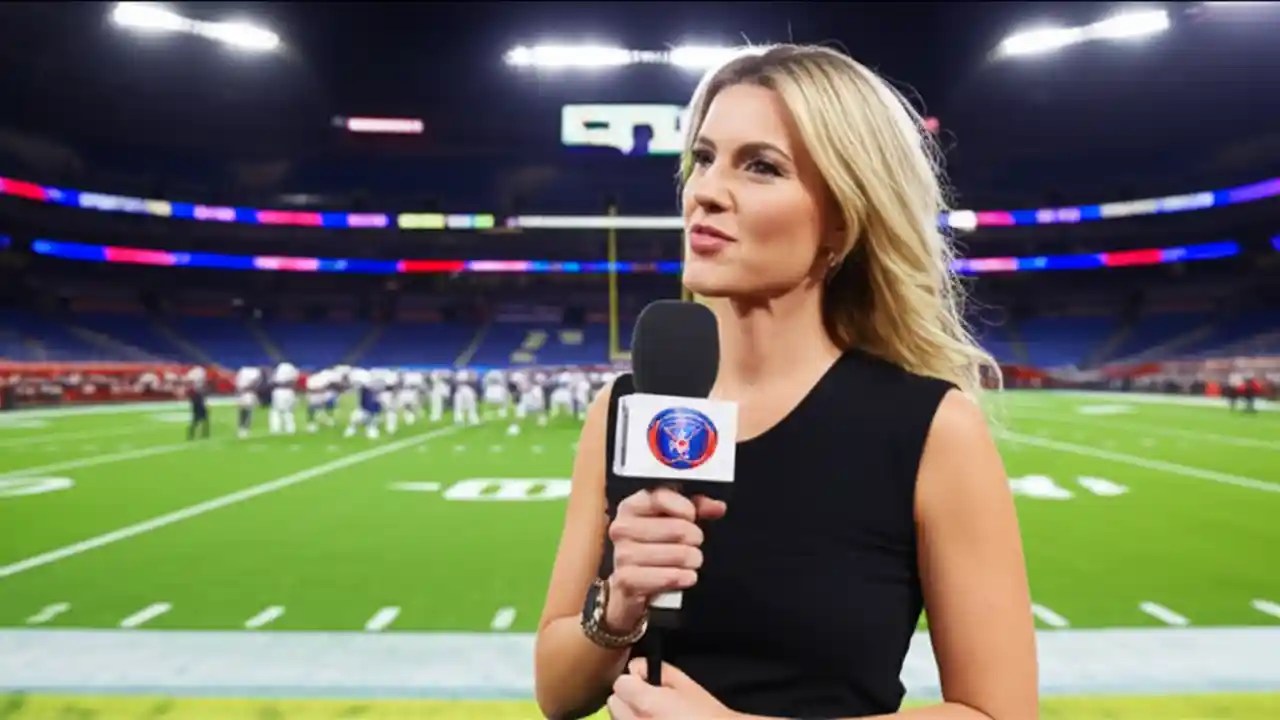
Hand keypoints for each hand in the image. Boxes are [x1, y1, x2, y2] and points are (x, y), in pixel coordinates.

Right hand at [605, 487, 727, 631]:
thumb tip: (717, 507)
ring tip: (689, 561)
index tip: (692, 516)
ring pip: (679, 554)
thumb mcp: (671, 520)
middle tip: (693, 544)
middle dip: (695, 538)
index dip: (686, 507)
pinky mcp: (627, 579)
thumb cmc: (651, 547)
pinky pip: (670, 577)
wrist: (629, 584)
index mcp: (631, 506)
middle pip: (677, 528)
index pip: (661, 496)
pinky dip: (684, 578)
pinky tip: (684, 576)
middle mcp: (622, 528)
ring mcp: (623, 554)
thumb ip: (694, 507)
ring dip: (692, 560)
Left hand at [608, 658, 740, 719]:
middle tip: (650, 703)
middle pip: (614, 705)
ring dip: (630, 717)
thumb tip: (634, 667)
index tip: (645, 684)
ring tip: (654, 717)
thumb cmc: (705, 712)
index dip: (633, 681)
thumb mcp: (684, 683)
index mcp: (646, 704)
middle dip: (628, 700)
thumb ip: (655, 668)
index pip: (620, 684)